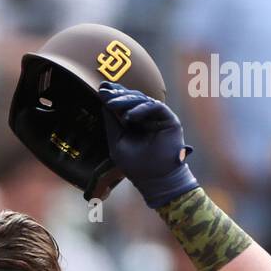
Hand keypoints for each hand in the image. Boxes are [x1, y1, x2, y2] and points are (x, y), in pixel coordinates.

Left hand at [98, 83, 198, 207]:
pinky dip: (142, 109)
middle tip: (105, 91)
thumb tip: (104, 103)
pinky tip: (129, 117)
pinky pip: (155, 107)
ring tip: (113, 104)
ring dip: (127, 100)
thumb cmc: (136, 166)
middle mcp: (147, 117)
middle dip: (118, 94)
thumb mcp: (117, 143)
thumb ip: (112, 124)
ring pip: (143, 100)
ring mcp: (158, 117)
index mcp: (135, 122)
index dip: (114, 95)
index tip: (101, 89)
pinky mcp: (169, 119)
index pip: (125, 103)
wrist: (155, 180)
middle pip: (133, 98)